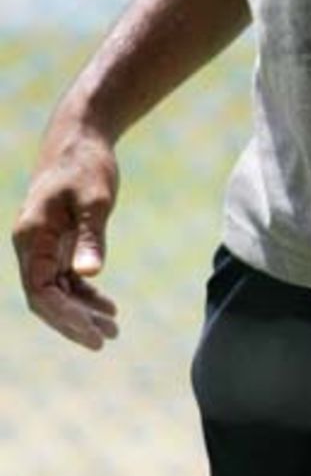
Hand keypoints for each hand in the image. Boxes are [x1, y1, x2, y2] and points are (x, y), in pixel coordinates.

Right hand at [12, 123, 120, 349]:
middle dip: (74, 322)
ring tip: (113, 329)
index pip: (40, 292)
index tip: (93, 333)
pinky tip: (108, 307)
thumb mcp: (95, 199)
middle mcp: (32, 246)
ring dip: (82, 310)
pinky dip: (85, 293)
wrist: (81, 136)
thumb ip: (91, 236)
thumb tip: (90, 274)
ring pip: (57, 290)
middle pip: (47, 298)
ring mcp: (43, 245)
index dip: (64, 317)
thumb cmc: (86, 164)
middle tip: (107, 339)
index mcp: (32, 238)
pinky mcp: (58, 240)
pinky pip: (67, 277)